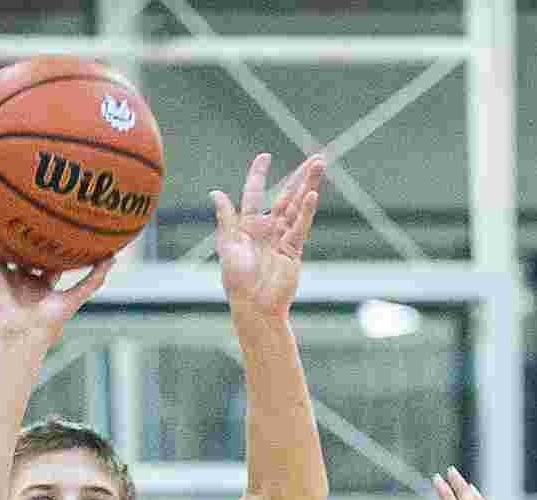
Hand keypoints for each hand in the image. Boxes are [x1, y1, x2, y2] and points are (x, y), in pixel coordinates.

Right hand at [0, 226, 111, 346]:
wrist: (24, 338)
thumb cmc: (49, 323)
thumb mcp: (75, 297)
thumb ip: (93, 279)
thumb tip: (113, 257)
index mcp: (42, 283)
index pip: (48, 258)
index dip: (51, 243)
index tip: (56, 224)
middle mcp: (23, 279)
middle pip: (23, 251)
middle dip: (23, 235)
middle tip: (25, 210)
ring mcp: (6, 278)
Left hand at [213, 152, 323, 318]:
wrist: (254, 307)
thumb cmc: (237, 281)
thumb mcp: (227, 246)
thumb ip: (226, 219)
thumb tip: (216, 193)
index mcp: (248, 226)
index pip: (255, 194)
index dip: (259, 175)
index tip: (265, 157)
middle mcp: (267, 229)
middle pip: (285, 196)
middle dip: (299, 176)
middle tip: (315, 159)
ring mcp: (283, 239)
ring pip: (297, 206)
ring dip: (308, 186)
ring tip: (320, 166)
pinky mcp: (294, 251)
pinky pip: (300, 227)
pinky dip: (306, 211)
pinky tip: (312, 195)